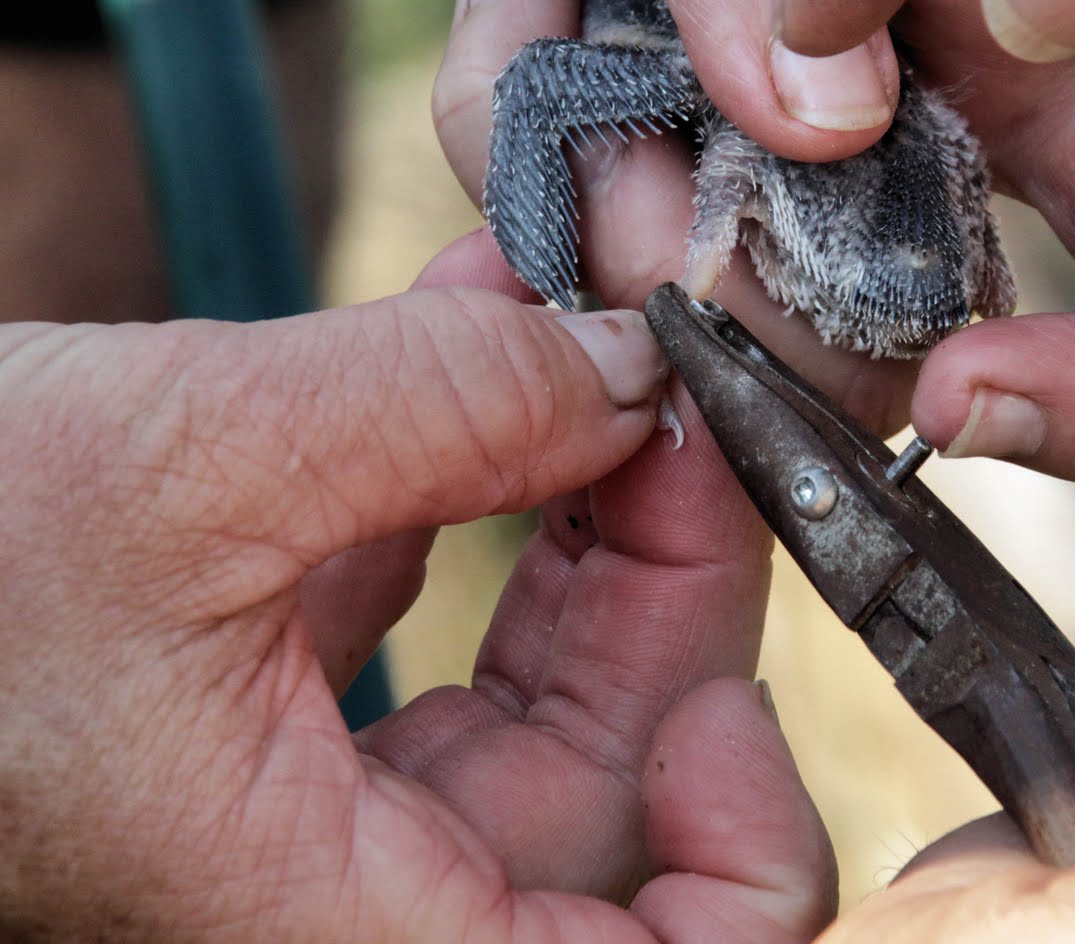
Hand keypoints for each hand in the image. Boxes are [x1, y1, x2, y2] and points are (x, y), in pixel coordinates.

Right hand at [0, 276, 832, 937]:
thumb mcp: (187, 461)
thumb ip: (445, 407)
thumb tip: (637, 361)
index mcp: (312, 926)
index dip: (742, 857)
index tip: (729, 695)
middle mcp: (334, 888)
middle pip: (622, 773)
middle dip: (673, 565)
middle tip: (678, 390)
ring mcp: (315, 792)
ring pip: (553, 679)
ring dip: (593, 495)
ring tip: (594, 333)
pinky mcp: (279, 691)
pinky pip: (452, 608)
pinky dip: (491, 475)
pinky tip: (501, 340)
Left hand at [306, 0, 1074, 475]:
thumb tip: (828, 121)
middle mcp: (984, 29)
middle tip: (953, 417)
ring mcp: (856, 127)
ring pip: (902, 319)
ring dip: (742, 301)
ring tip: (588, 133)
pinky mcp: (722, 177)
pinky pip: (697, 289)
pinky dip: (588, 230)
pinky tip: (521, 42)